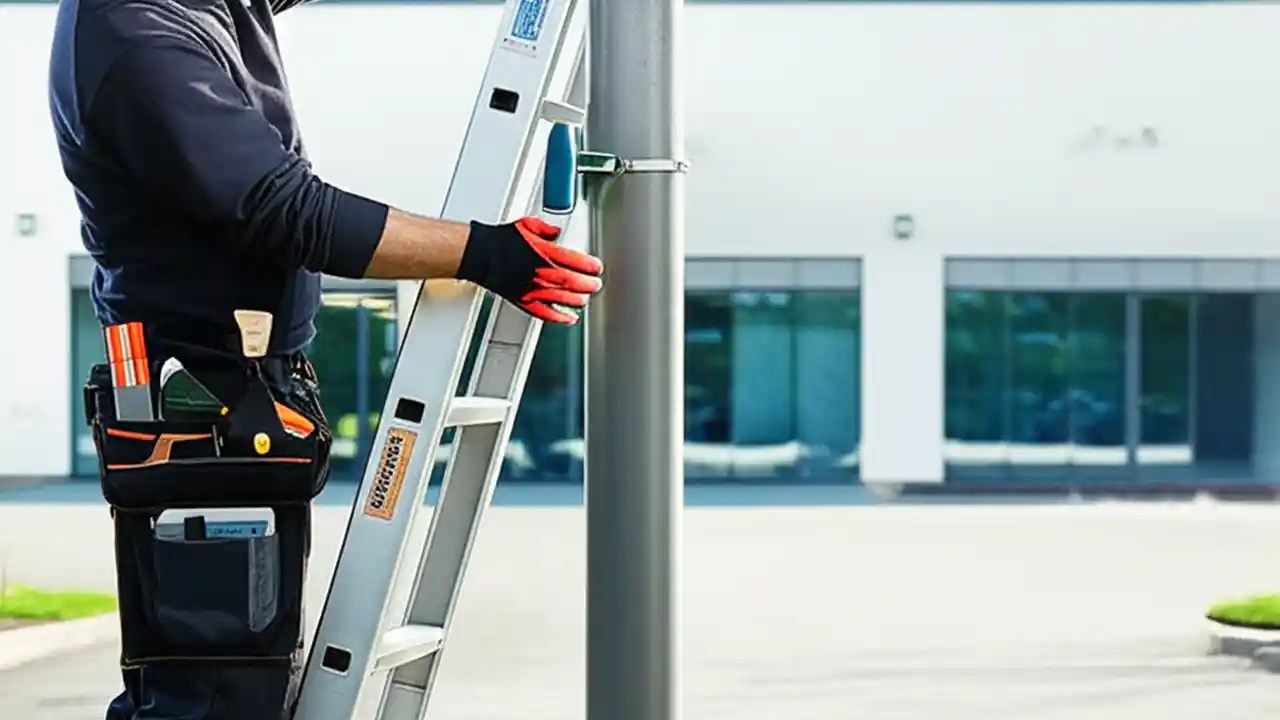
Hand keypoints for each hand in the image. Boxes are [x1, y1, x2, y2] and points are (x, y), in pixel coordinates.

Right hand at [457, 217, 603, 323]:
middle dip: (589, 284)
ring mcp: (533, 288)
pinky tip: (569, 318)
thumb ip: (546, 229)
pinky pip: (545, 313)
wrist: (479, 255)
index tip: (597, 267)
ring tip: (584, 299)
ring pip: (564, 299)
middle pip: (574, 283)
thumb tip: (556, 232)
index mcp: (545, 253)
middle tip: (595, 284)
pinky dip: (560, 317)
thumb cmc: (500, 240)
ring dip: (578, 300)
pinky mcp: (524, 300)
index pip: (576, 262)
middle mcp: (541, 272)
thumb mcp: (526, 225)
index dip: (591, 266)